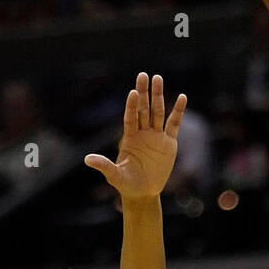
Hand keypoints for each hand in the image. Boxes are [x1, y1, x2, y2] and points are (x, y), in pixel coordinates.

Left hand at [85, 72, 185, 199]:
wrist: (143, 193)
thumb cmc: (126, 184)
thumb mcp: (115, 175)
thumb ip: (104, 166)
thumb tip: (87, 159)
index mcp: (129, 138)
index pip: (130, 117)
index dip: (131, 105)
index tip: (133, 92)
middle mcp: (142, 133)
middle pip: (143, 109)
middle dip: (144, 92)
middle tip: (143, 75)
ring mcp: (156, 136)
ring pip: (158, 112)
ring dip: (158, 96)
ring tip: (158, 78)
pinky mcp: (169, 143)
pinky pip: (174, 124)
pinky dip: (178, 111)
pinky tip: (182, 97)